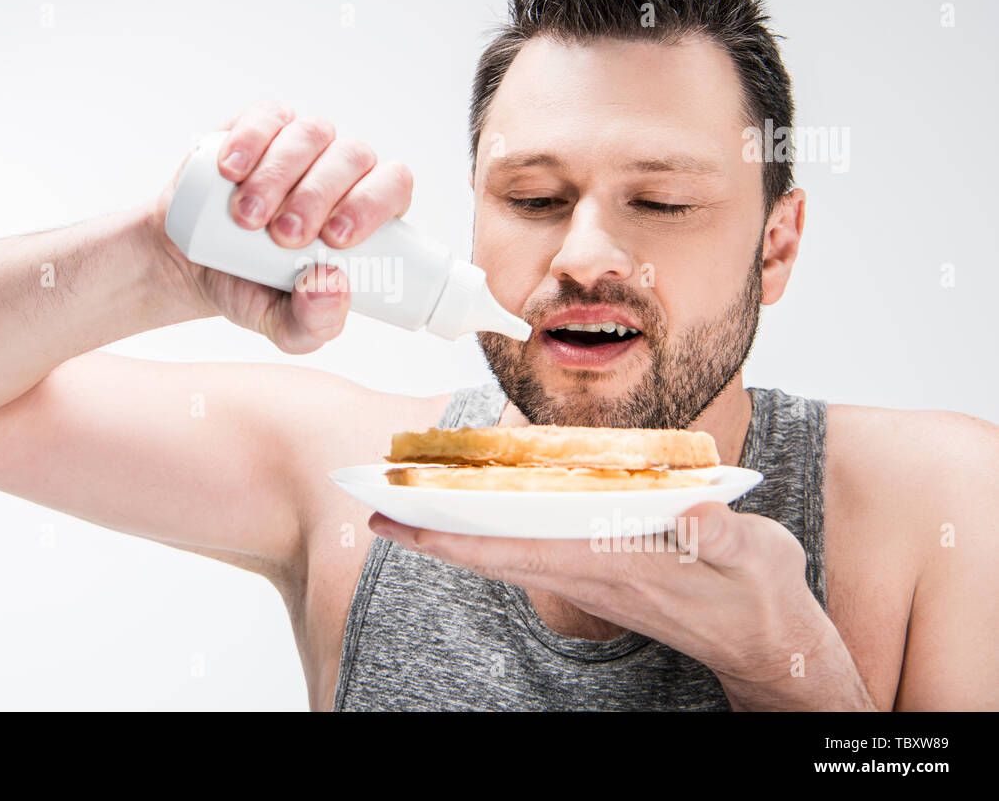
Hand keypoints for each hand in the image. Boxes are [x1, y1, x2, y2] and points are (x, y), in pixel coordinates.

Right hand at [155, 100, 414, 353]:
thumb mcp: (283, 326)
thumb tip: (333, 285)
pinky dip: (251, 140)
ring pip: (310, 135)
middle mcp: (341, 170)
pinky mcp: (260, 126)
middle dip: (318, 196)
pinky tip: (232, 170)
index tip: (335, 239)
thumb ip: (314, 323)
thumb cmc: (252, 289)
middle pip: (352, 158)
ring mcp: (302, 143)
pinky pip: (267, 116)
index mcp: (366, 211)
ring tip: (247, 217)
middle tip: (283, 236)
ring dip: (280, 174)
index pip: (393, 186)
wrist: (190, 263)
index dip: (372, 204)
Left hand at [368, 501, 868, 705]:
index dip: (453, 534)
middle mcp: (587, 572)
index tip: (400, 519)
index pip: (512, 549)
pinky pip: (530, 549)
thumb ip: (721, 537)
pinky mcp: (601, 570)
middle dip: (431, 530)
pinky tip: (480, 512)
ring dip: (455, 529)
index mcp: (610, 565)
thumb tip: (692, 513)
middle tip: (376, 505)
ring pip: (505, 551)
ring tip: (409, 504)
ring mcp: (589, 574)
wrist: (770, 642)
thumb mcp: (754, 559)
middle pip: (491, 551)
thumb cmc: (757, 597)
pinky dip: (494, 530)